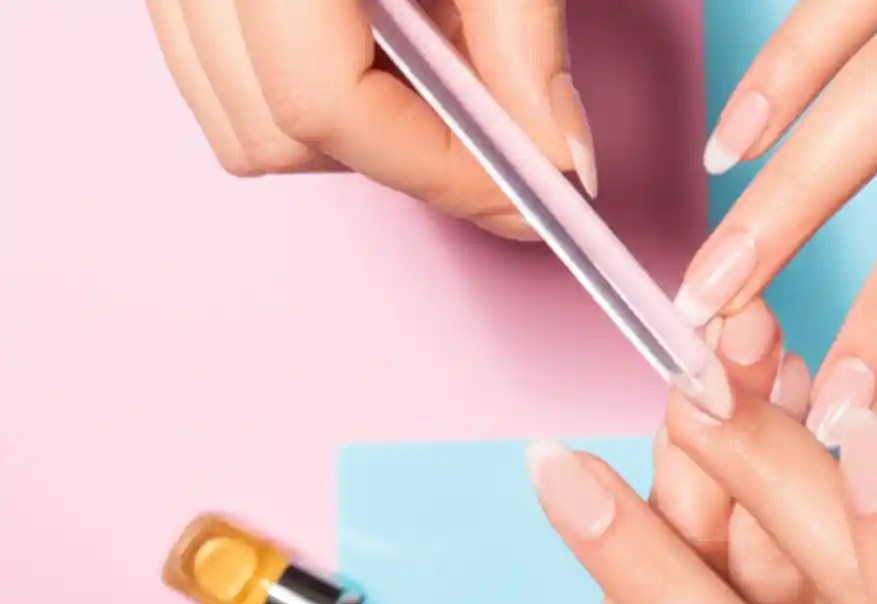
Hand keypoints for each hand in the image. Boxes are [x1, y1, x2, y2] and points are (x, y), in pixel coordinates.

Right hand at [145, 0, 595, 239]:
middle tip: (497, 139)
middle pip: (271, 133)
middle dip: (398, 158)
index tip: (529, 194)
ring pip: (239, 119)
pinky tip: (383, 45)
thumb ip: (522, 38)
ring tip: (439, 71)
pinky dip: (310, 91)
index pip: (325, 105)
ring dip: (352, 130)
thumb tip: (556, 157)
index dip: (441, 168)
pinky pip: (222, 77)